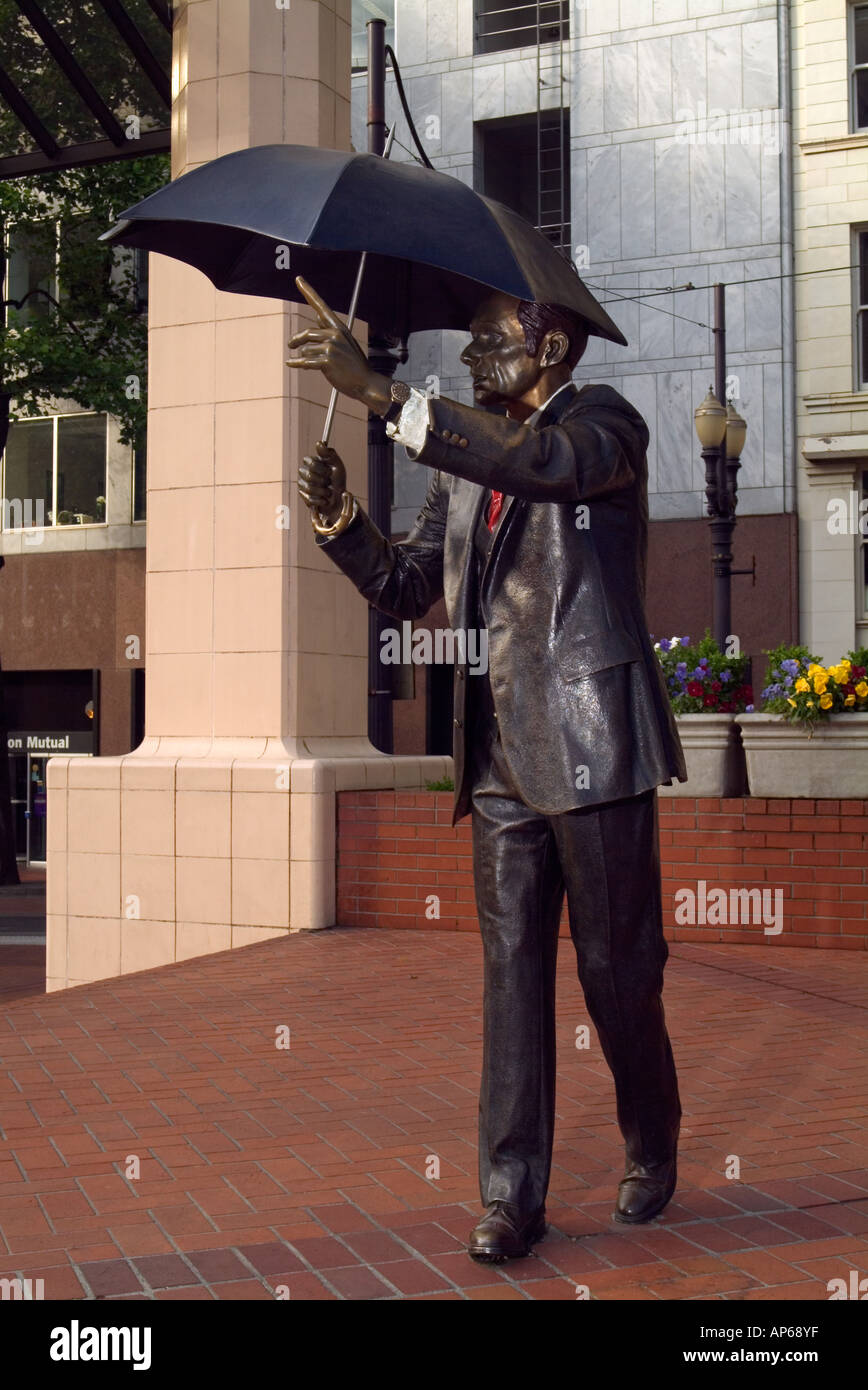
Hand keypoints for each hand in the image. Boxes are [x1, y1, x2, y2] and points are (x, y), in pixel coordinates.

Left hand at [287, 277, 389, 411]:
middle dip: (296, 341)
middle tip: (290, 345)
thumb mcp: (344, 343)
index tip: (298, 279)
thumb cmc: (353, 365)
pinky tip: (290, 363)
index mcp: (339, 328)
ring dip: (303, 358)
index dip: (308, 292)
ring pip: (306, 350)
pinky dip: (296, 363)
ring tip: (303, 363)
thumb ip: (329, 330)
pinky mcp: (327, 360)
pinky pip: (305, 361)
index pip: (321, 306)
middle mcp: (335, 334)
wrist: (366, 383)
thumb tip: (317, 314)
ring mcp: (332, 347)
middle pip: (307, 333)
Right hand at [298, 441, 346, 524]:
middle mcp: (304, 471)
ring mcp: (302, 484)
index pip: (309, 462)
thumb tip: (319, 442)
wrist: (338, 498)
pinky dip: (321, 500)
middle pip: (308, 475)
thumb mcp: (337, 465)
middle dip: (322, 480)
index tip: (330, 471)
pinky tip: (325, 499)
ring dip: (323, 491)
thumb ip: (328, 454)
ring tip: (329, 492)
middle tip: (329, 481)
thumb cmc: (337, 480)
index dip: (321, 468)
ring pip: (309, 487)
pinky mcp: (303, 496)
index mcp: (311, 462)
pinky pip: (310, 498)